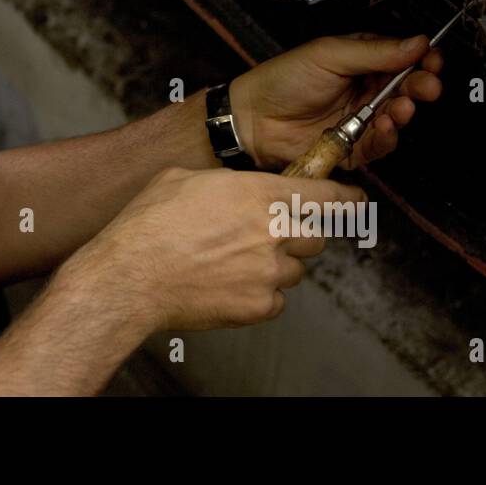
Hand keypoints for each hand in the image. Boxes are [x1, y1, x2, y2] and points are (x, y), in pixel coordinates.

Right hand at [67, 167, 365, 332]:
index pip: (324, 195)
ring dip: (274, 266)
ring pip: (294, 271)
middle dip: (295, 235)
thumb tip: (233, 185)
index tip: (354, 201)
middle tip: (264, 236)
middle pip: (315, 236)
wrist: (131, 276)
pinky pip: (274, 301)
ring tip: (233, 263)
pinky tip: (227, 284)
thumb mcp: (182, 178)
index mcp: (259, 195)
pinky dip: (258, 295)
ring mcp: (269, 273)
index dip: (344, 198)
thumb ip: (224, 181)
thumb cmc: (148, 226)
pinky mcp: (258, 306)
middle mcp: (273, 233)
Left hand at [230, 33, 443, 170]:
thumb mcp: (329, 54)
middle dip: (421, 85)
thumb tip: (414, 42)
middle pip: (406, 88)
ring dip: (404, 111)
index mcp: (360, 60)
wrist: (254, 118)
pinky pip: (380, 144)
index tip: (432, 59)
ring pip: (396, 117)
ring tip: (401, 105)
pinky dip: (387, 136)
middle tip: (426, 84)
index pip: (401, 57)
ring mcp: (359, 118)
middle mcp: (364, 89)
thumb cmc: (282, 80)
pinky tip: (385, 126)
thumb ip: (374, 51)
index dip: (420, 58)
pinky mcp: (353, 146)